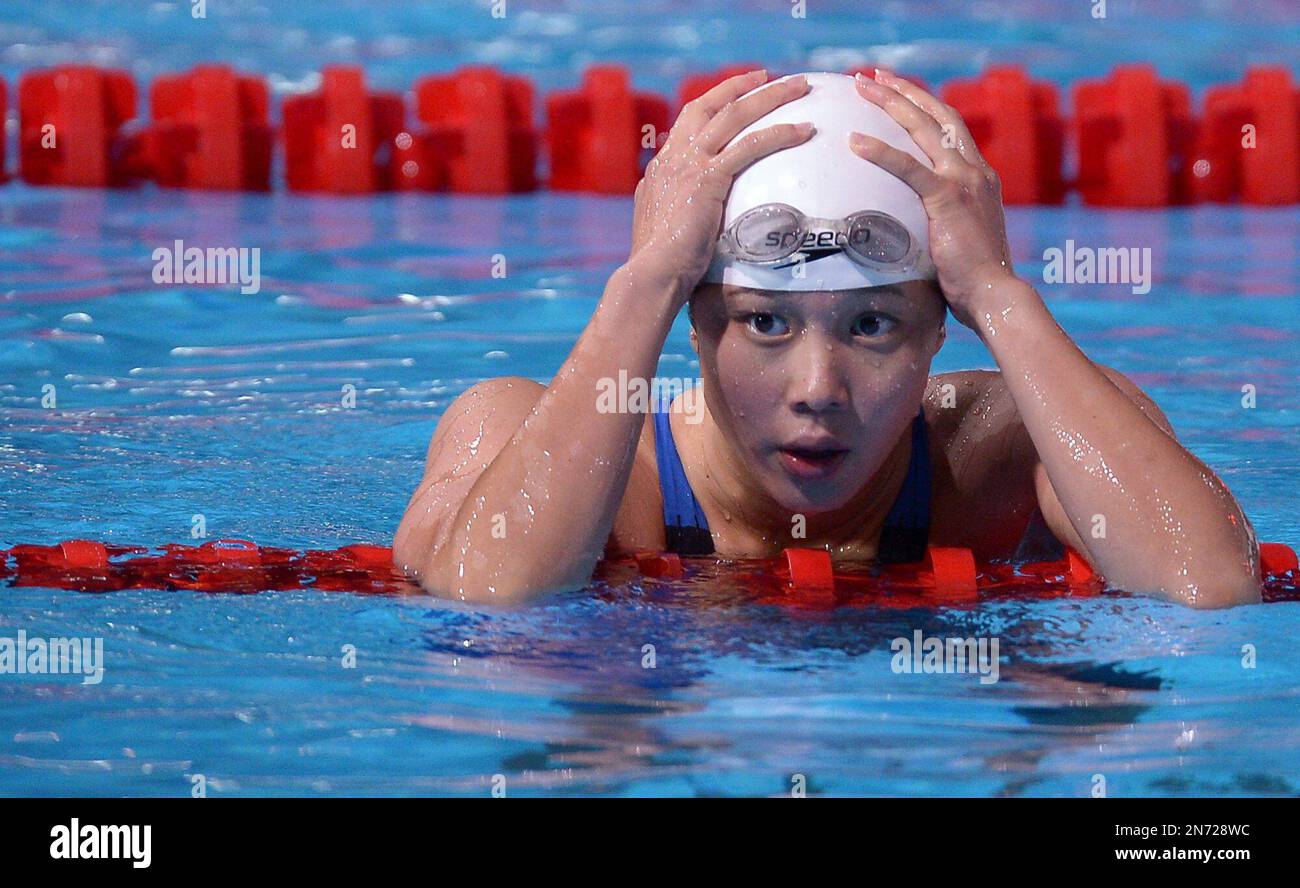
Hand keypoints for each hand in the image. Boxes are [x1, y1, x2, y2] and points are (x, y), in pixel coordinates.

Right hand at [629, 70, 814, 304]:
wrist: (651, 274)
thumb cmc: (660, 267)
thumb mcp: (664, 229)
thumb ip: (674, 211)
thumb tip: (688, 215)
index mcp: (662, 168)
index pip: (689, 123)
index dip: (713, 104)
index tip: (734, 96)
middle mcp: (673, 158)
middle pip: (709, 106)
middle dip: (739, 86)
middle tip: (766, 75)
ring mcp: (690, 165)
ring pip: (734, 116)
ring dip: (770, 96)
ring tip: (799, 86)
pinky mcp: (708, 179)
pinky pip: (750, 145)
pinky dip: (779, 133)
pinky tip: (804, 130)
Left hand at [848, 70, 1016, 330]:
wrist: (995, 295)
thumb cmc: (973, 282)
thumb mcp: (957, 240)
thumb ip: (940, 223)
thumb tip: (909, 230)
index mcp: (980, 178)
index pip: (949, 129)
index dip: (924, 107)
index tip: (898, 91)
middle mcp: (975, 171)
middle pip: (936, 116)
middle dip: (904, 91)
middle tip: (873, 76)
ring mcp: (964, 181)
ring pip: (923, 128)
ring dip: (890, 103)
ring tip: (860, 86)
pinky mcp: (948, 198)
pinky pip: (907, 167)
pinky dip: (879, 151)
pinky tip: (853, 140)